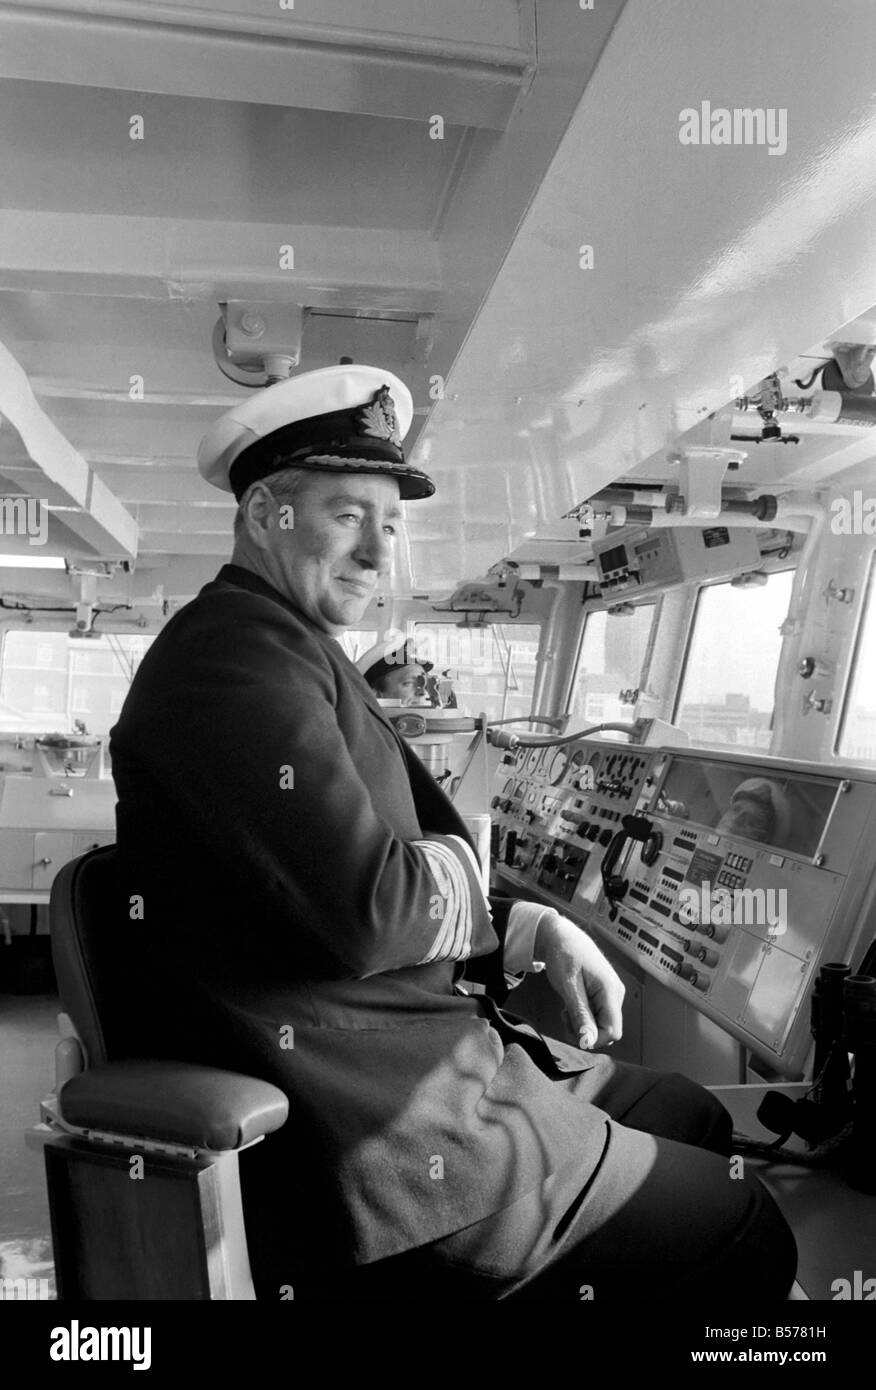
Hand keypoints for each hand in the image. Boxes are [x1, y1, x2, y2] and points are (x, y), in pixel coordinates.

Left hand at [535, 911, 624, 1050]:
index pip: (613, 1032)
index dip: (594, 1039)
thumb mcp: (568, 988)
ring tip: (567, 1008)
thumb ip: (580, 1015)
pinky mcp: (604, 994)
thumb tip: (589, 1042)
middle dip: (586, 1032)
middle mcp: (616, 993)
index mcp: (611, 990)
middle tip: (566, 1018)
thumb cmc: (564, 955)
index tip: (573, 1031)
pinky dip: (583, 1016)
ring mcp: (611, 994)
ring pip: (601, 1024)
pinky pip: (597, 1015)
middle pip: (608, 1030)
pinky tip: (572, 1005)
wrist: (561, 936)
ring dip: (583, 1024)